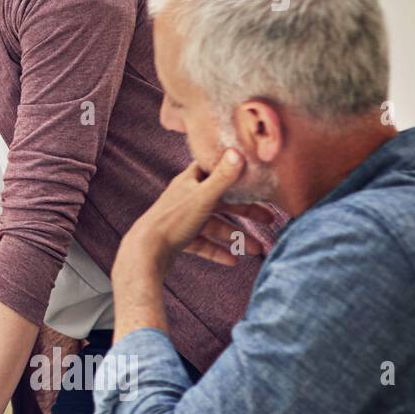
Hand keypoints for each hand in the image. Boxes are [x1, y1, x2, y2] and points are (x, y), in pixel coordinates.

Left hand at [121, 149, 274, 276]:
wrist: (145, 251)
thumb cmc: (172, 221)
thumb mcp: (203, 197)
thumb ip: (223, 177)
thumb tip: (238, 151)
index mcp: (189, 182)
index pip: (212, 169)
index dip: (231, 169)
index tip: (252, 172)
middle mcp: (186, 198)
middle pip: (221, 202)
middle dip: (245, 211)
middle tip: (269, 218)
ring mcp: (182, 219)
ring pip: (214, 226)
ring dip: (235, 237)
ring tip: (256, 250)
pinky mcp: (178, 238)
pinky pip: (203, 243)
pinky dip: (217, 251)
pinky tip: (232, 262)